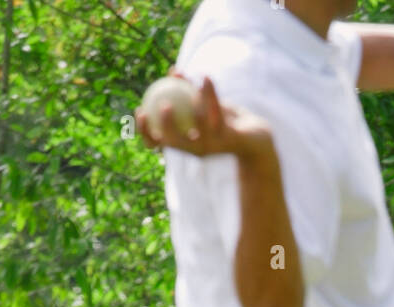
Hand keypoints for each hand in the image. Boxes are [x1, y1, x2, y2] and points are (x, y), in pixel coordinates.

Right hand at [136, 73, 273, 161]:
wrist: (254, 137)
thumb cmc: (224, 121)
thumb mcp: (203, 105)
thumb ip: (188, 90)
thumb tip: (173, 70)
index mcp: (184, 143)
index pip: (158, 143)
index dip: (145, 131)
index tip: (140, 111)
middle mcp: (195, 149)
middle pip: (174, 142)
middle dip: (164, 126)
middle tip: (161, 104)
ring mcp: (213, 145)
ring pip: (197, 127)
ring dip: (190, 104)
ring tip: (182, 84)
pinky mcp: (229, 138)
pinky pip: (217, 114)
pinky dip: (210, 94)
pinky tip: (205, 77)